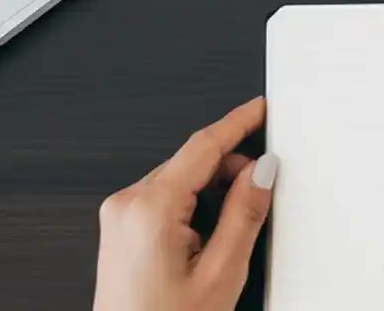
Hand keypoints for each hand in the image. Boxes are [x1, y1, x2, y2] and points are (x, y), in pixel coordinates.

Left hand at [93, 97, 278, 310]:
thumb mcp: (221, 274)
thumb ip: (244, 214)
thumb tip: (261, 171)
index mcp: (150, 208)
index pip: (202, 146)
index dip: (237, 123)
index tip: (260, 108)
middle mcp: (127, 204)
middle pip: (191, 162)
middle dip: (230, 168)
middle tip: (263, 189)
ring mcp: (119, 216)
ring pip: (178, 179)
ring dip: (211, 190)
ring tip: (230, 233)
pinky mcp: (120, 228)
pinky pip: (163, 198)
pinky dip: (191, 204)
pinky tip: (208, 235)